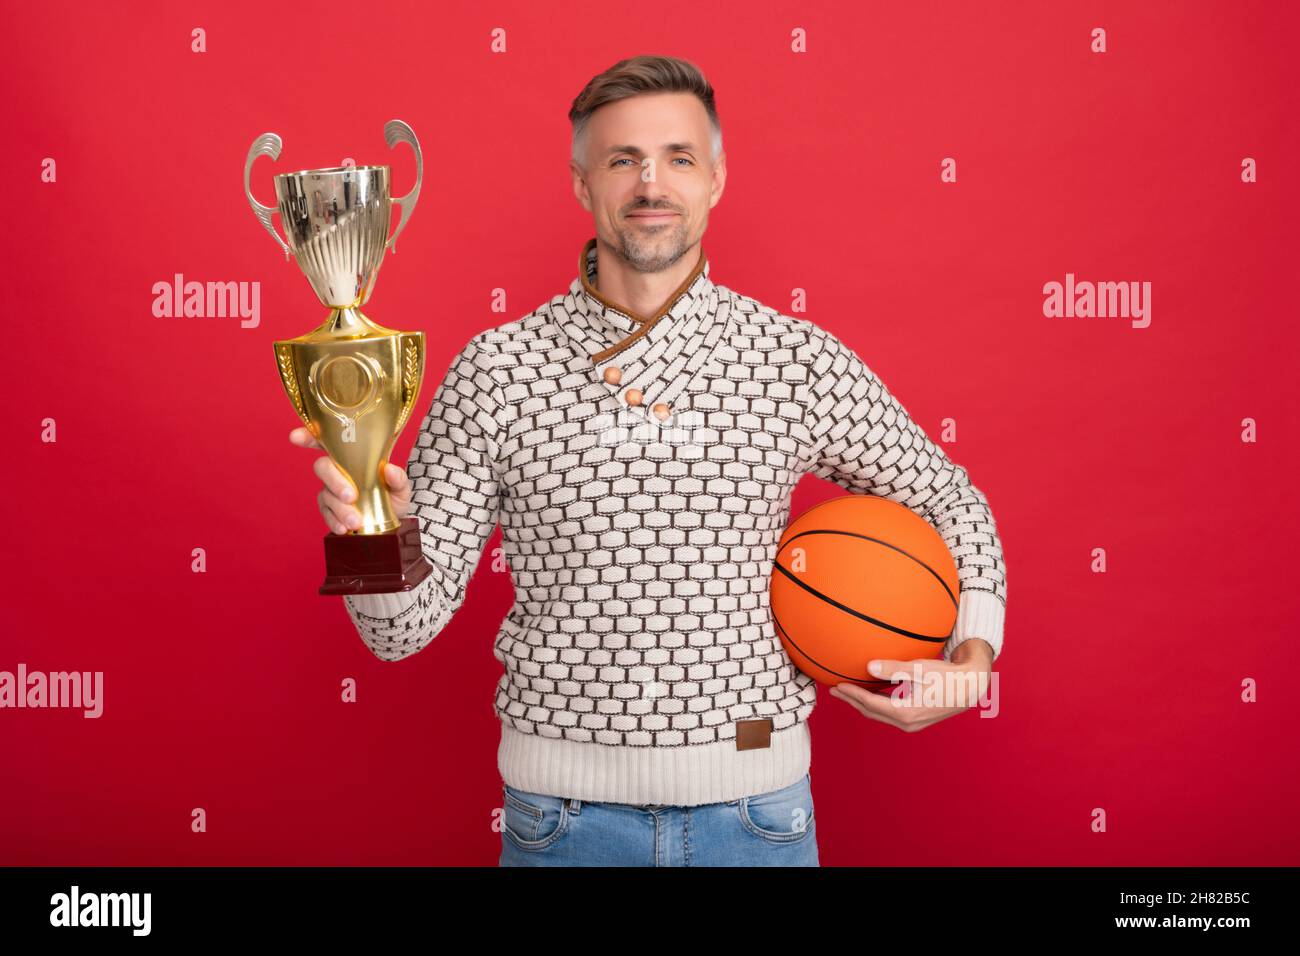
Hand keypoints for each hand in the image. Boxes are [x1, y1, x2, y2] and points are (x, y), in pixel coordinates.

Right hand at [289, 426, 412, 533]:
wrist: (394, 520)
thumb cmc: (393, 494)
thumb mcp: (401, 486)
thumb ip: (398, 478)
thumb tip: (389, 470)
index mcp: (352, 457)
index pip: (327, 442)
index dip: (308, 436)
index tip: (296, 437)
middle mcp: (338, 471)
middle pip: (323, 468)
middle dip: (334, 482)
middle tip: (351, 497)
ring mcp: (331, 491)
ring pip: (325, 494)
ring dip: (339, 508)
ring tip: (356, 522)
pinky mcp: (331, 510)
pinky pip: (327, 514)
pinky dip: (334, 521)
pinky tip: (344, 529)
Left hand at [828, 638, 993, 732]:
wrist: (971, 688)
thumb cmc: (947, 676)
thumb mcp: (921, 669)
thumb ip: (894, 669)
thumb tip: (868, 667)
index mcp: (907, 712)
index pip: (871, 704)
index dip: (852, 695)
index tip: (837, 686)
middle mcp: (908, 722)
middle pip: (872, 712)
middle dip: (852, 701)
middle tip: (835, 690)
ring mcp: (912, 724)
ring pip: (880, 714)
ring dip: (862, 704)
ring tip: (847, 692)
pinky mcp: (916, 720)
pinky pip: (889, 714)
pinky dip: (876, 704)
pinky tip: (870, 693)